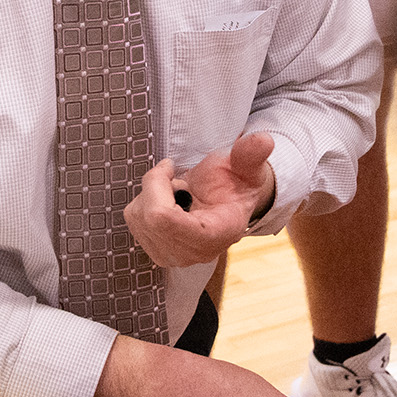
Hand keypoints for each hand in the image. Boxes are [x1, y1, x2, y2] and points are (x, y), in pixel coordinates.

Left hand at [123, 132, 274, 267]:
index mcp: (218, 233)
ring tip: (177, 192)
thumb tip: (262, 140)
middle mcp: (194, 252)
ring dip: (151, 194)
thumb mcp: (248, 165)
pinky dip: (144, 202)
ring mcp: (173, 256)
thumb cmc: (237, 184)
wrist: (227, 202)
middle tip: (176, 176)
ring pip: (138, 216)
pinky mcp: (156, 251)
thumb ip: (252, 153)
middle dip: (155, 185)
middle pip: (148, 215)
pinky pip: (133, 219)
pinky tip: (168, 202)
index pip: (165, 220)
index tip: (171, 167)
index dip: (158, 186)